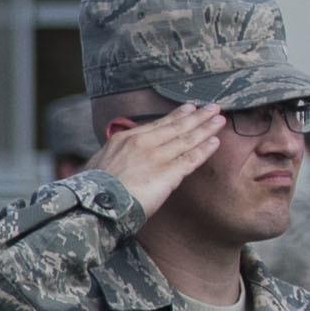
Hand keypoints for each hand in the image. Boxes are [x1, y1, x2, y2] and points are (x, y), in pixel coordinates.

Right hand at [89, 103, 226, 217]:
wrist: (94, 203)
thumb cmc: (90, 189)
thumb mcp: (95, 163)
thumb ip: (111, 157)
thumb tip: (108, 160)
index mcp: (124, 139)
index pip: (156, 125)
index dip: (175, 116)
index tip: (188, 108)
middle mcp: (143, 143)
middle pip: (175, 127)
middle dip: (196, 116)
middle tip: (212, 107)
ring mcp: (157, 157)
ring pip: (186, 139)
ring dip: (205, 128)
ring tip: (219, 120)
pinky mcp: (168, 173)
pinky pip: (191, 159)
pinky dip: (204, 150)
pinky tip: (215, 142)